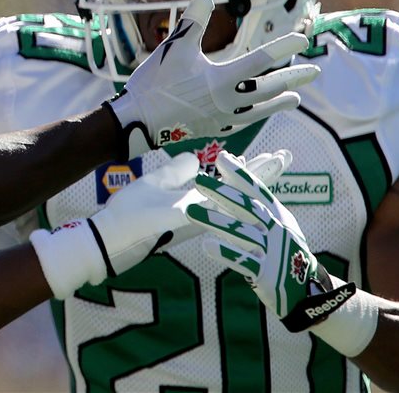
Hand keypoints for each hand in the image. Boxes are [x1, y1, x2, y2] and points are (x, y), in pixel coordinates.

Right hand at [30, 149, 293, 299]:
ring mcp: (198, 220)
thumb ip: (177, 172)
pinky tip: (232, 184)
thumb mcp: (153, 186)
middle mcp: (205, 215)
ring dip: (249, 182)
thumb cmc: (130, 214)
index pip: (238, 186)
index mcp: (201, 205)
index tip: (279, 157)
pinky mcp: (189, 223)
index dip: (259, 170)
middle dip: (263, 174)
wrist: (113, 242)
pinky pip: (218, 203)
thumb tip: (196, 162)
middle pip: (242, 192)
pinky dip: (229, 191)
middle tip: (285, 157)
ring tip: (267, 167)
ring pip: (232, 197)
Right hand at [105, 0, 319, 147]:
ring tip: (295, 99)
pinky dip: (257, 115)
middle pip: (268, 89)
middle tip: (314, 72)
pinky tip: (258, 112)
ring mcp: (222, 119)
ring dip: (278, 102)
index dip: (283, 48)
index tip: (302, 39)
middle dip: (292, 79)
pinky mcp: (213, 129)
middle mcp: (228, 102)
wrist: (137, 122)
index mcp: (222, 81)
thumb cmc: (155, 84)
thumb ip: (192, 21)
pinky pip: (244, 121)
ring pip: (260, 110)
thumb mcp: (173, 48)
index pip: (261, 61)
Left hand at [187, 151, 356, 331]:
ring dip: (215, 220)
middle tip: (199, 180)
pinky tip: (206, 245)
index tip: (221, 158)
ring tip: (191, 211)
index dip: (240, 174)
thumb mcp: (279, 226)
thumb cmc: (286, 254)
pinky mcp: (266, 274)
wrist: (307, 292)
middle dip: (222, 192)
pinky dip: (225, 252)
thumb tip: (237, 181)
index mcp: (279, 216)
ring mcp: (272, 252)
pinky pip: (243, 261)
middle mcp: (277, 230)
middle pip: (247, 207)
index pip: (258, 191)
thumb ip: (258, 207)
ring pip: (241, 232)